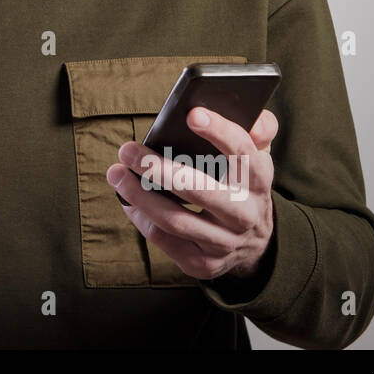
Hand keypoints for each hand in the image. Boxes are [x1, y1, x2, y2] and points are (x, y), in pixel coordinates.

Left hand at [105, 107, 278, 281]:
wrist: (255, 243)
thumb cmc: (242, 183)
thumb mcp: (255, 155)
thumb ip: (255, 126)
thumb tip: (220, 109)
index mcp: (257, 179)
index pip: (242, 152)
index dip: (219, 131)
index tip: (191, 114)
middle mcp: (245, 213)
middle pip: (199, 190)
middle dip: (157, 168)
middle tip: (127, 150)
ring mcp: (225, 242)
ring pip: (176, 220)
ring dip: (139, 196)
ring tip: (116, 174)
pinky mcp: (205, 264)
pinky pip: (165, 242)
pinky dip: (141, 219)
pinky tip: (127, 200)